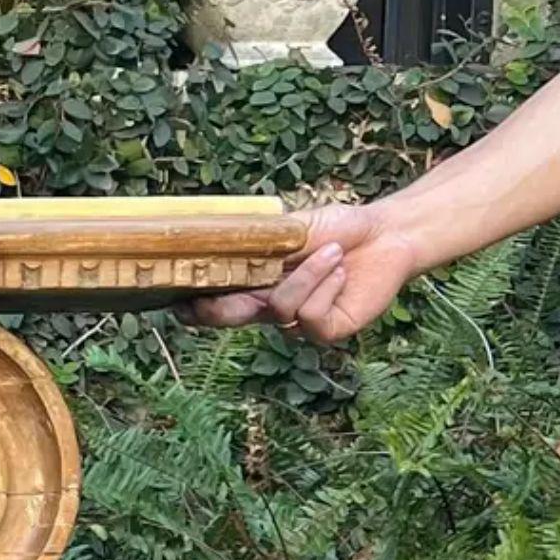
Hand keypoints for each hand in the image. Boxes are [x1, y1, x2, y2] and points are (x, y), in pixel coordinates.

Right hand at [193, 199, 435, 341]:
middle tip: (200, 299)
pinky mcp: (326, 331)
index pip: (211, 300)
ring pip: (279, 309)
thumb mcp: (289, 229)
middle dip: (212, 308)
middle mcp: (269, 307)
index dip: (189, 303)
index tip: (172, 296)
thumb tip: (213, 239)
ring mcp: (297, 323)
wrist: (387, 234)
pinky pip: (309, 315)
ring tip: (332, 253)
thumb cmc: (338, 228)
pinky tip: (340, 271)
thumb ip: (254, 241)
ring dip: (306, 274)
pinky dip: (324, 285)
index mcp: (254, 283)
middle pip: (225, 318)